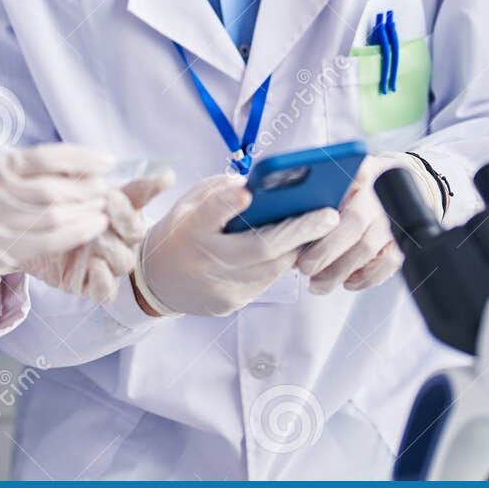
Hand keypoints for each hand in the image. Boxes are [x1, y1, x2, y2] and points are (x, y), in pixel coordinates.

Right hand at [0, 144, 113, 316]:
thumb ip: (19, 171)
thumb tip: (75, 166)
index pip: (41, 157)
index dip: (80, 158)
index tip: (107, 161)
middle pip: (50, 188)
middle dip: (86, 188)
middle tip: (106, 189)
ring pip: (51, 216)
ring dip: (85, 212)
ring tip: (103, 209)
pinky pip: (45, 241)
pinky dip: (74, 233)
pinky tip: (91, 227)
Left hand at [24, 170, 172, 302]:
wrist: (15, 234)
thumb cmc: (47, 205)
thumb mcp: (65, 185)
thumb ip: (86, 174)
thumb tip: (114, 161)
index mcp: (117, 212)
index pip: (139, 201)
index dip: (147, 192)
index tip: (135, 185)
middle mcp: (116, 238)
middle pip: (135, 233)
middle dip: (125, 217)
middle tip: (109, 201)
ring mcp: (105, 263)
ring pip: (124, 261)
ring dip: (113, 247)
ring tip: (97, 235)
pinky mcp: (88, 285)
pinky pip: (106, 291)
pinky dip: (104, 280)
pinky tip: (95, 265)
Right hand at [133, 174, 340, 316]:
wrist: (157, 282)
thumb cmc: (180, 232)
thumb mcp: (188, 204)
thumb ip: (219, 191)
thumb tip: (260, 184)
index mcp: (190, 229)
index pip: (210, 214)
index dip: (228, 203)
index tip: (248, 192)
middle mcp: (205, 261)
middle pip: (260, 247)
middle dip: (300, 230)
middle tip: (330, 216)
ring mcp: (219, 287)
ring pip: (272, 267)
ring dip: (300, 247)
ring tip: (325, 228)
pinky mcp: (231, 303)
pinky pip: (267, 280)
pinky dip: (285, 261)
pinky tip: (300, 246)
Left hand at [296, 153, 441, 295]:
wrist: (397, 187)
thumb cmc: (355, 188)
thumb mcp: (336, 179)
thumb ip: (316, 193)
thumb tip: (287, 221)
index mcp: (360, 173)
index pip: (341, 187)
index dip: (323, 214)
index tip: (303, 235)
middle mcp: (380, 194)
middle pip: (354, 223)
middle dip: (325, 251)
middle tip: (305, 266)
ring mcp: (394, 218)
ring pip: (367, 249)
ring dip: (339, 271)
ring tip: (318, 282)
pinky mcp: (403, 241)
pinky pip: (386, 265)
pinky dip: (364, 278)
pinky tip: (347, 281)